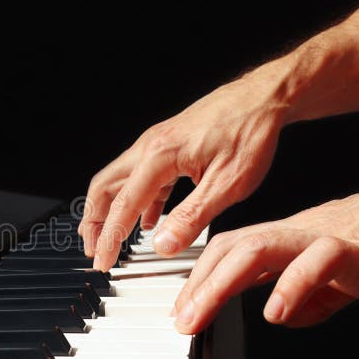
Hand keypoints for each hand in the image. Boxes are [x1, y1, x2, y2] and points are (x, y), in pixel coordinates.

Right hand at [79, 67, 288, 270]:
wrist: (265, 97)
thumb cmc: (251, 132)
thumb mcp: (227, 184)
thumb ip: (192, 218)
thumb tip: (164, 244)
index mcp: (159, 157)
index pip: (122, 205)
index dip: (109, 238)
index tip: (103, 260)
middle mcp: (150, 147)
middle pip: (104, 187)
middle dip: (94, 221)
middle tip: (93, 248)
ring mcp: (157, 144)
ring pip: (118, 180)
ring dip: (110, 210)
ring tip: (109, 236)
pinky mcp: (168, 145)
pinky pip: (141, 176)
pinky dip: (135, 201)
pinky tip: (147, 220)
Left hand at [172, 174, 358, 333]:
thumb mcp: (335, 277)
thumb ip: (310, 294)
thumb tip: (286, 316)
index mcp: (287, 240)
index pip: (229, 252)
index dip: (198, 279)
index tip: (178, 311)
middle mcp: (296, 234)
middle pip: (232, 247)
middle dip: (197, 284)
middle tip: (179, 321)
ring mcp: (324, 236)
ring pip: (259, 247)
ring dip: (222, 283)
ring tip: (202, 314)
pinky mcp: (358, 249)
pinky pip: (319, 260)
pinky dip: (292, 284)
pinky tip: (276, 312)